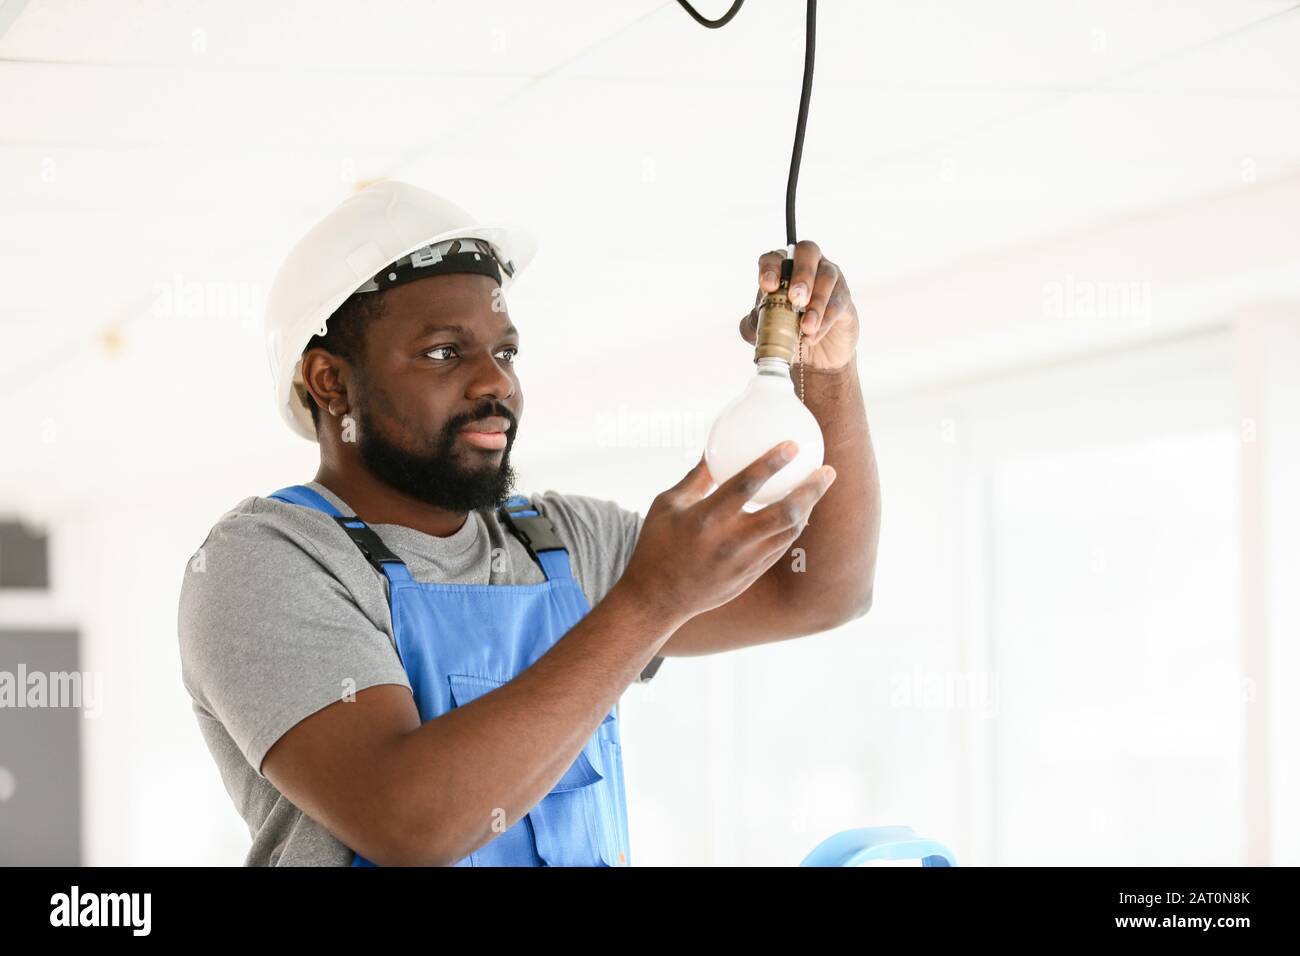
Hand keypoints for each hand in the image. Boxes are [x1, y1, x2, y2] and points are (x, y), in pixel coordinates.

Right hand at [620, 446, 836, 621]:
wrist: (656, 598)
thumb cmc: (657, 545)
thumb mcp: (667, 504)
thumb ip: (696, 477)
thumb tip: (713, 448)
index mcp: (706, 518)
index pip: (746, 484)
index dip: (772, 462)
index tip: (793, 446)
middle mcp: (730, 541)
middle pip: (784, 513)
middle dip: (811, 490)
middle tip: (826, 470)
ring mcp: (743, 562)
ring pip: (788, 532)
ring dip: (808, 508)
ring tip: (819, 487)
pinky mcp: (749, 576)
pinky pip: (779, 547)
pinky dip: (792, 527)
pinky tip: (799, 512)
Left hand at [738, 239, 858, 370]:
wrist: (814, 354)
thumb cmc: (788, 332)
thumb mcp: (766, 330)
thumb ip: (755, 324)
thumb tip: (752, 323)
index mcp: (782, 268)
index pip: (774, 257)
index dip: (770, 268)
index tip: (768, 286)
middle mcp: (807, 266)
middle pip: (807, 251)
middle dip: (802, 274)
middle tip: (796, 298)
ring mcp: (829, 279)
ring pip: (827, 276)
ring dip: (816, 302)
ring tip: (806, 327)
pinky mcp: (844, 298)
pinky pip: (837, 302)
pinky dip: (825, 321)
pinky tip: (813, 336)